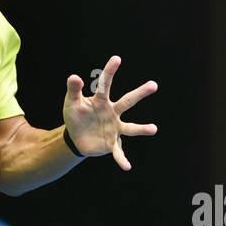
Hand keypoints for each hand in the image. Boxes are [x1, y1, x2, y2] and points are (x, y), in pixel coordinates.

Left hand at [63, 55, 157, 171]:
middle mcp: (112, 112)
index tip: (117, 59)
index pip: (106, 84)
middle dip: (140, 93)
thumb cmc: (76, 116)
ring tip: (153, 129)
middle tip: (153, 85)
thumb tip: (74, 76)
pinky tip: (127, 167)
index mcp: (101, 100)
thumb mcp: (71, 104)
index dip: (110, 72)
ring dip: (142, 129)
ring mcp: (114, 128)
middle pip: (128, 101)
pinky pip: (118, 152)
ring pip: (130, 128)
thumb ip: (73, 91)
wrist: (77, 137)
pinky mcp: (111, 143)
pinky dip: (122, 159)